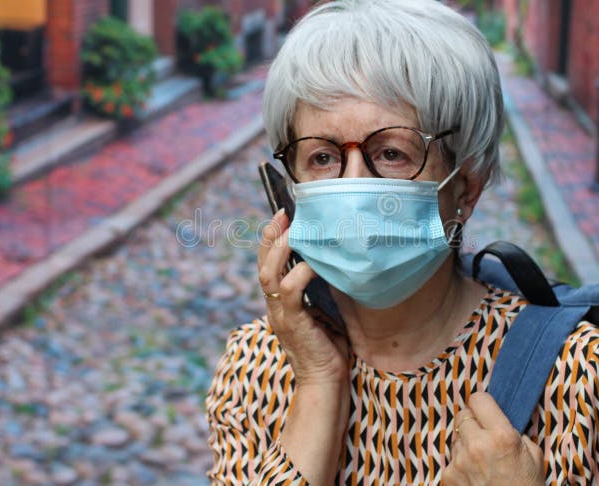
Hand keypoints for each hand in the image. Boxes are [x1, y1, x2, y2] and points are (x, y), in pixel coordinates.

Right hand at [257, 209, 348, 386]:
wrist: (325, 386)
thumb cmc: (329, 352)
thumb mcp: (324, 314)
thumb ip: (321, 293)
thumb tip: (335, 264)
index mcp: (279, 305)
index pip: (268, 267)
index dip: (271, 241)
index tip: (281, 216)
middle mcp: (274, 308)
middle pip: (262, 265)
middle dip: (270, 236)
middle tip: (282, 213)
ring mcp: (280, 316)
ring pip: (270, 274)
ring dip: (280, 249)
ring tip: (293, 229)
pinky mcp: (293, 323)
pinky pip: (291, 290)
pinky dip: (301, 271)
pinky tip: (314, 261)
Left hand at [442, 392, 543, 485]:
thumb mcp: (534, 456)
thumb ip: (516, 431)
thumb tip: (501, 418)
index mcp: (502, 436)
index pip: (478, 399)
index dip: (483, 404)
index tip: (487, 411)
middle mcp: (477, 445)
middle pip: (463, 415)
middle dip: (473, 422)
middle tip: (484, 435)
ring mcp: (460, 461)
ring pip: (456, 436)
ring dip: (466, 442)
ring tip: (482, 460)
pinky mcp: (448, 476)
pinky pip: (451, 458)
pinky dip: (460, 462)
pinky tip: (474, 475)